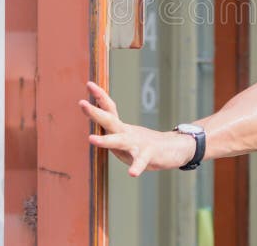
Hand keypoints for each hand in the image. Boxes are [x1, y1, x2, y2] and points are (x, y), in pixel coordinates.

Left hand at [79, 82, 195, 176]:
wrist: (175, 148)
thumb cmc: (145, 144)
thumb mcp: (126, 136)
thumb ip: (112, 130)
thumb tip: (96, 120)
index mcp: (121, 129)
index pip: (109, 109)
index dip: (99, 97)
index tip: (89, 84)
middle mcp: (128, 133)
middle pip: (109, 121)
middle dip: (95, 113)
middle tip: (81, 103)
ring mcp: (138, 143)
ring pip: (120, 141)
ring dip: (105, 140)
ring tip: (91, 139)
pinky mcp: (150, 155)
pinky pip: (141, 161)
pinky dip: (137, 166)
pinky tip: (132, 173)